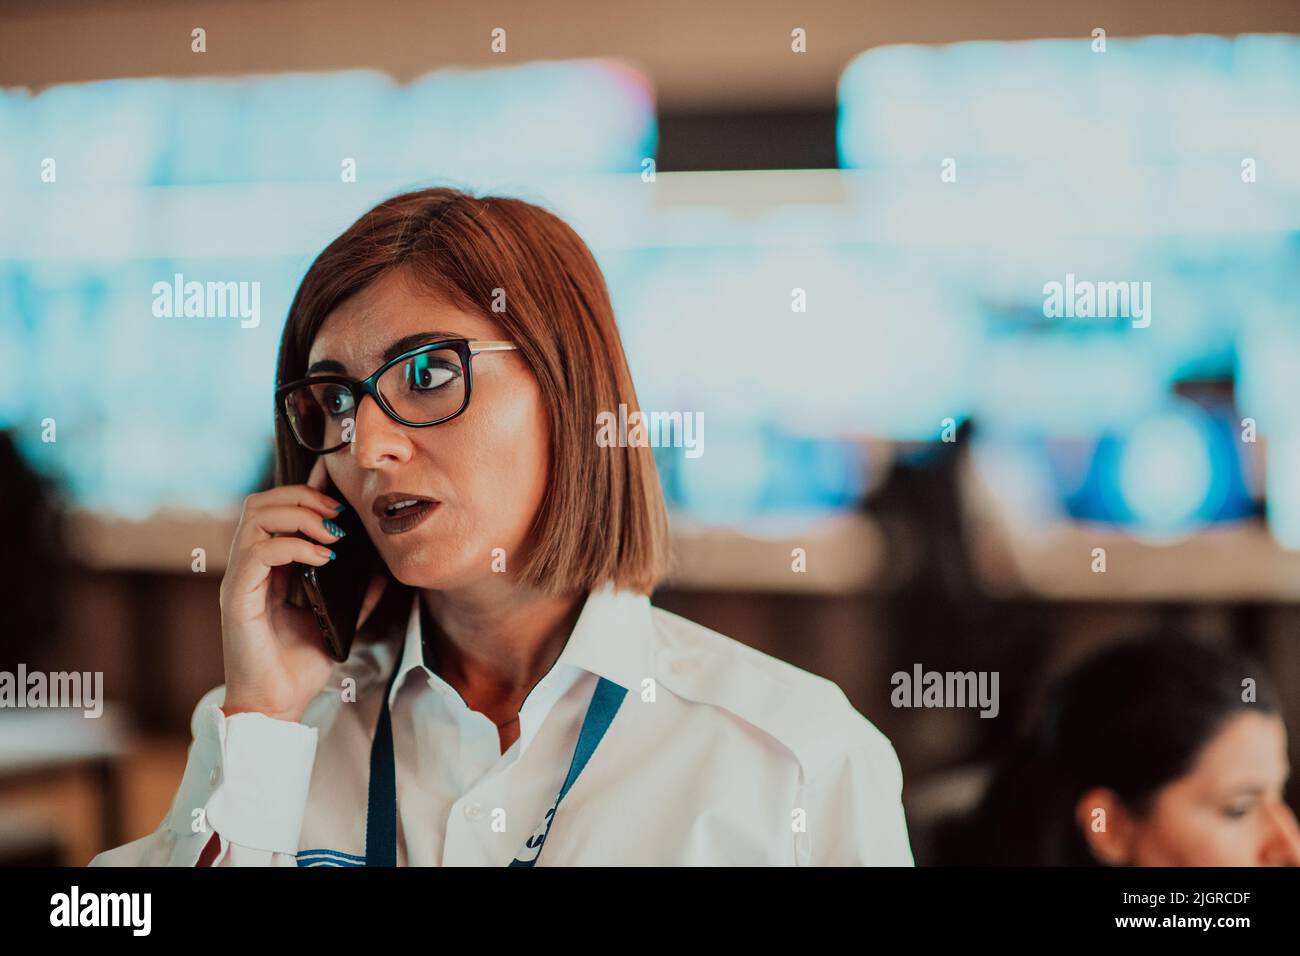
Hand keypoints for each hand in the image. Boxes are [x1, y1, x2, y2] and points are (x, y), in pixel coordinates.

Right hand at [217, 457, 385, 723]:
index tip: (342, 503)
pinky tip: (325, 558)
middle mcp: (247, 569)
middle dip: (303, 497)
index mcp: (265, 570)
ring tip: (333, 534)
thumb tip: (382, 574)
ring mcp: (239, 581)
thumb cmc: (297, 668)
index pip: (274, 511)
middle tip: (339, 515)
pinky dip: (295, 545)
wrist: (276, 706)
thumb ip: (355, 597)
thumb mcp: (335, 623)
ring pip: (255, 517)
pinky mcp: (237, 598)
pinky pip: (259, 552)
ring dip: (299, 515)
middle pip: (260, 503)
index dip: (305, 496)